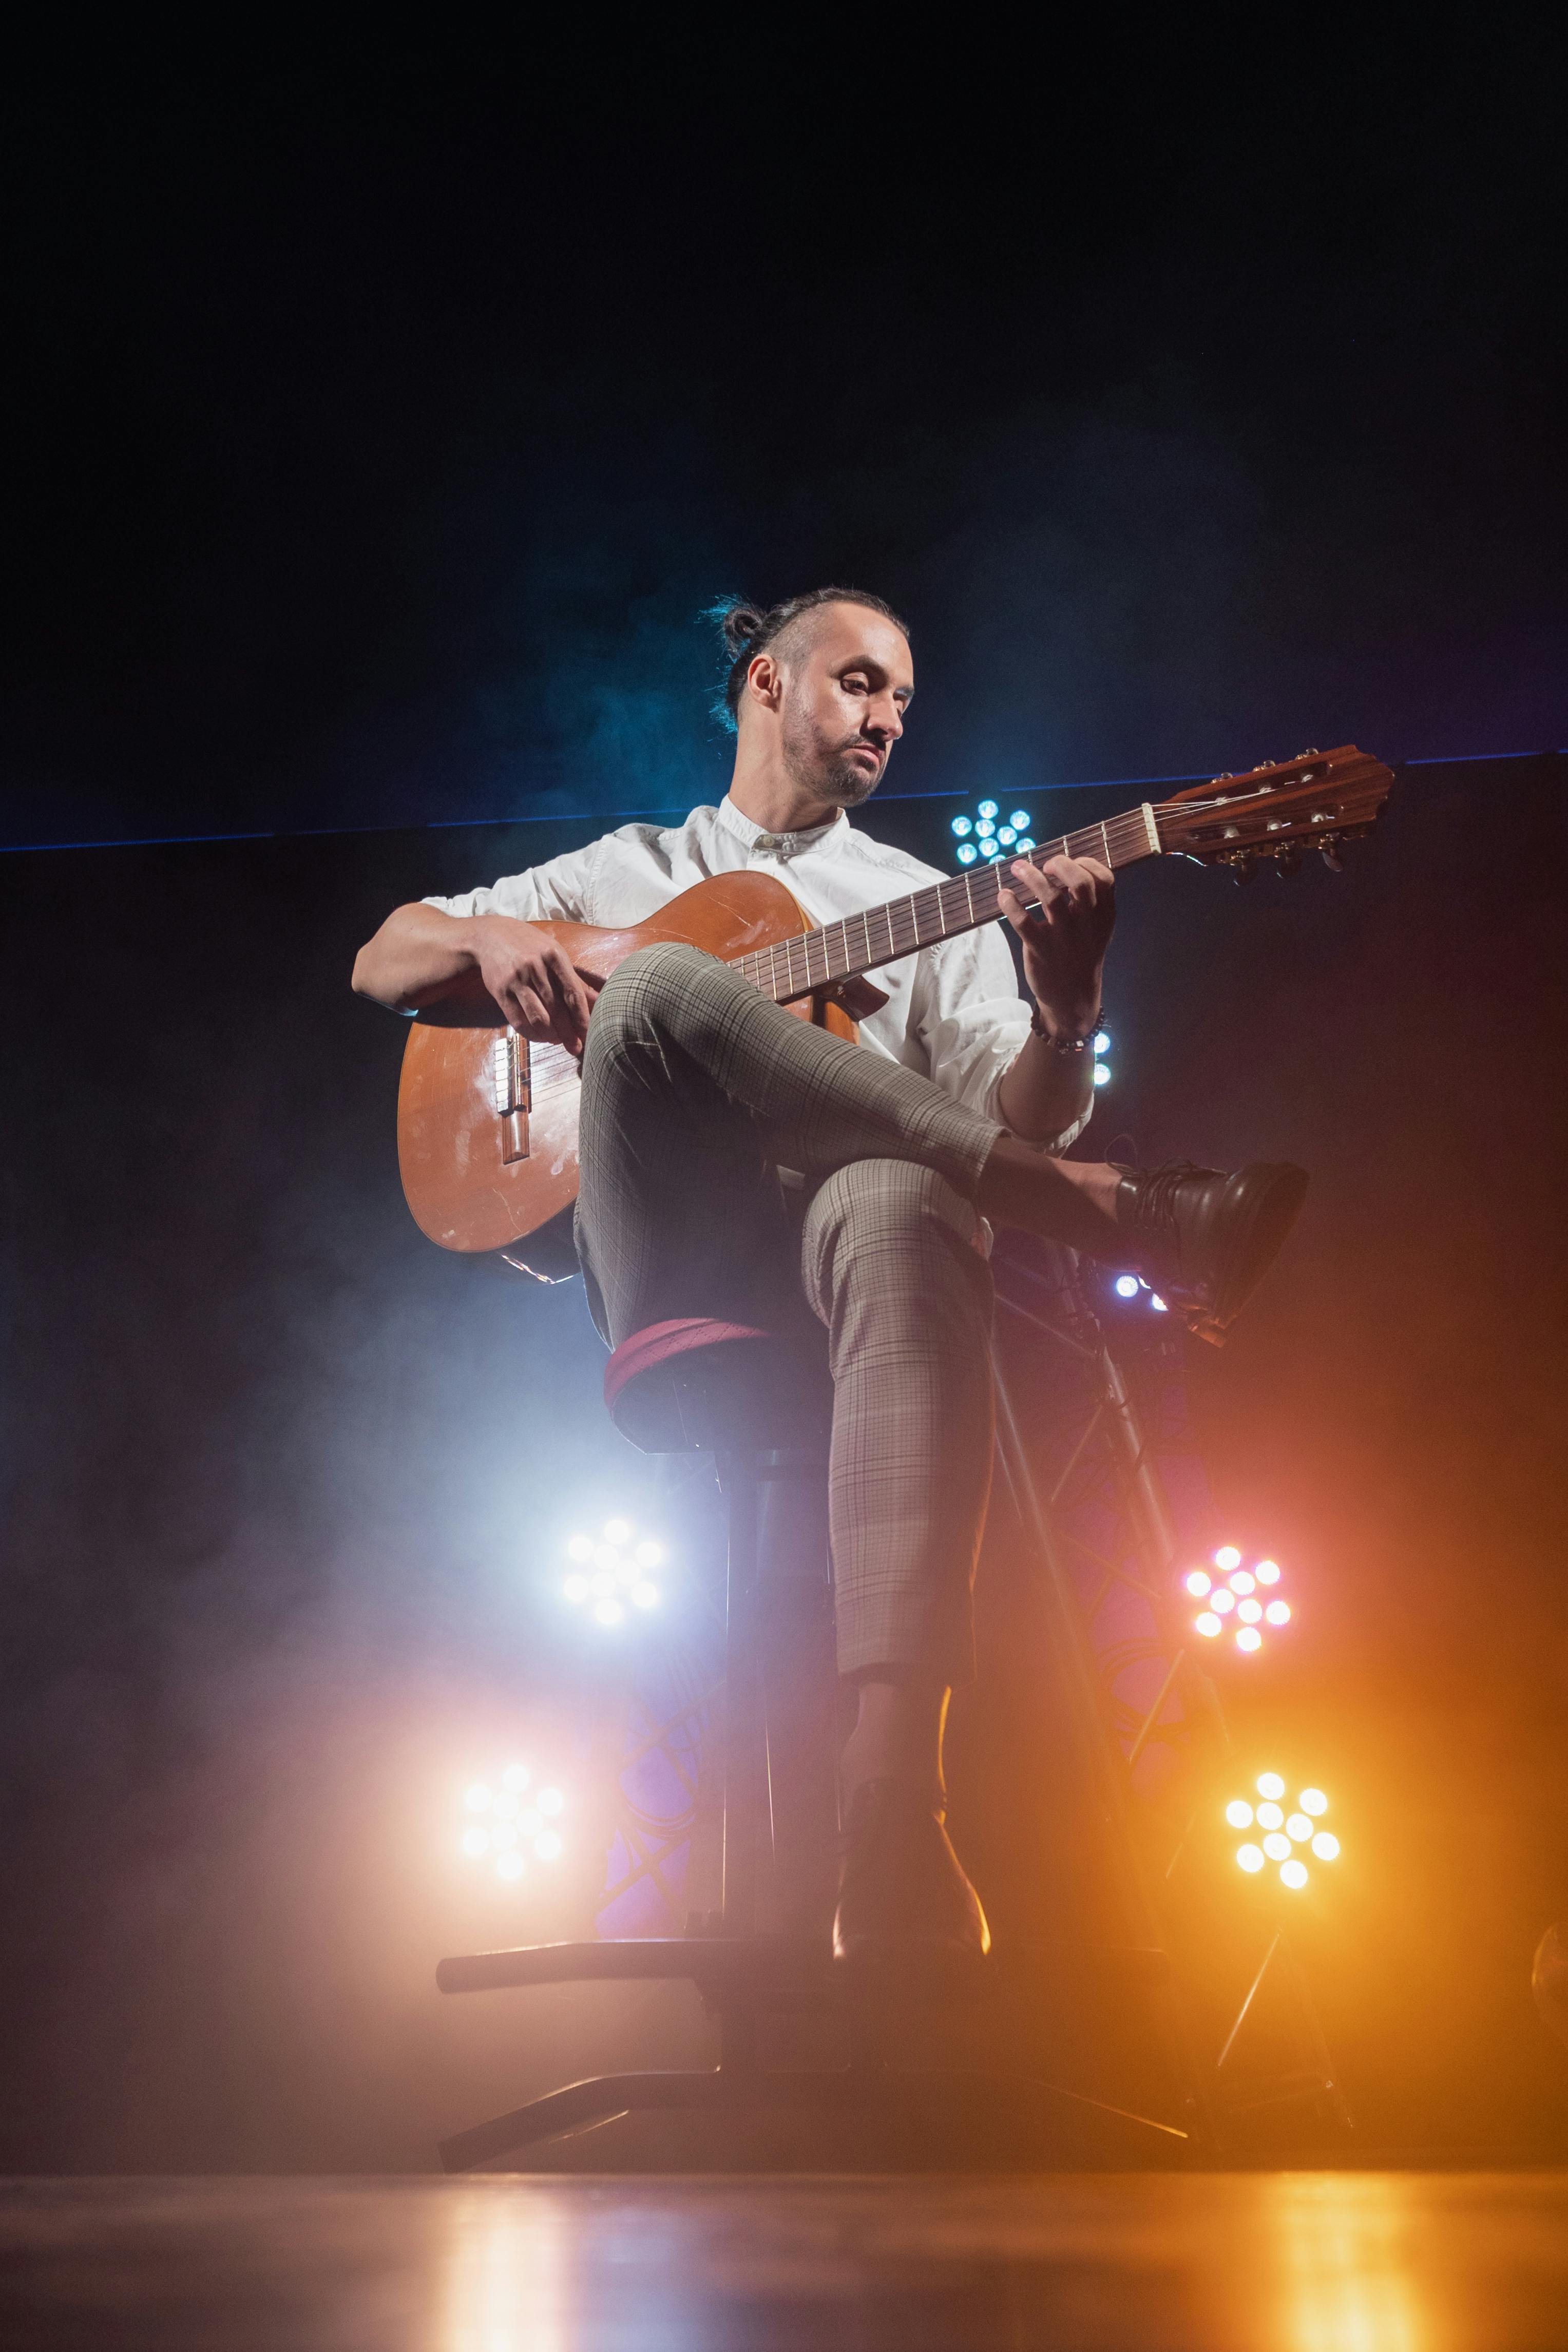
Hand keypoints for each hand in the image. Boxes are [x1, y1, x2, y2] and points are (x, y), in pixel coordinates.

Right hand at [468, 914, 597, 1050]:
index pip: (573, 992)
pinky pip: (518, 1020)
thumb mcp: (554, 956)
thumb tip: (600, 1000)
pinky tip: (540, 1037)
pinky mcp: (500, 991)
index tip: (589, 1033)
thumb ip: (575, 980)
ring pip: (538, 1017)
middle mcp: (535, 967)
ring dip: (550, 1035)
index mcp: (554, 956)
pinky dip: (531, 1033)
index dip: (582, 1016)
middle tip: (576, 1048)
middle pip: (557, 1008)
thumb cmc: (530, 947)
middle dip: (568, 1032)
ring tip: (557, 1041)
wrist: (491, 936)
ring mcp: (516, 979)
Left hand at [997, 853, 1114, 1034]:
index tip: (1068, 863)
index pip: (1105, 878)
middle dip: (1061, 864)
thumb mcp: (1096, 928)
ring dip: (1031, 876)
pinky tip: (1004, 895)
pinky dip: (1010, 904)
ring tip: (1018, 867)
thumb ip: (1090, 900)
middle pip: (1080, 883)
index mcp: (1104, 915)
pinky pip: (1023, 922)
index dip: (1086, 863)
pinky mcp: (1041, 950)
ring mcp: (1064, 937)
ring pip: (1050, 897)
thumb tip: (1065, 865)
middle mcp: (1087, 924)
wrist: (1072, 997)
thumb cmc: (1081, 952)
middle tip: (1045, 865)